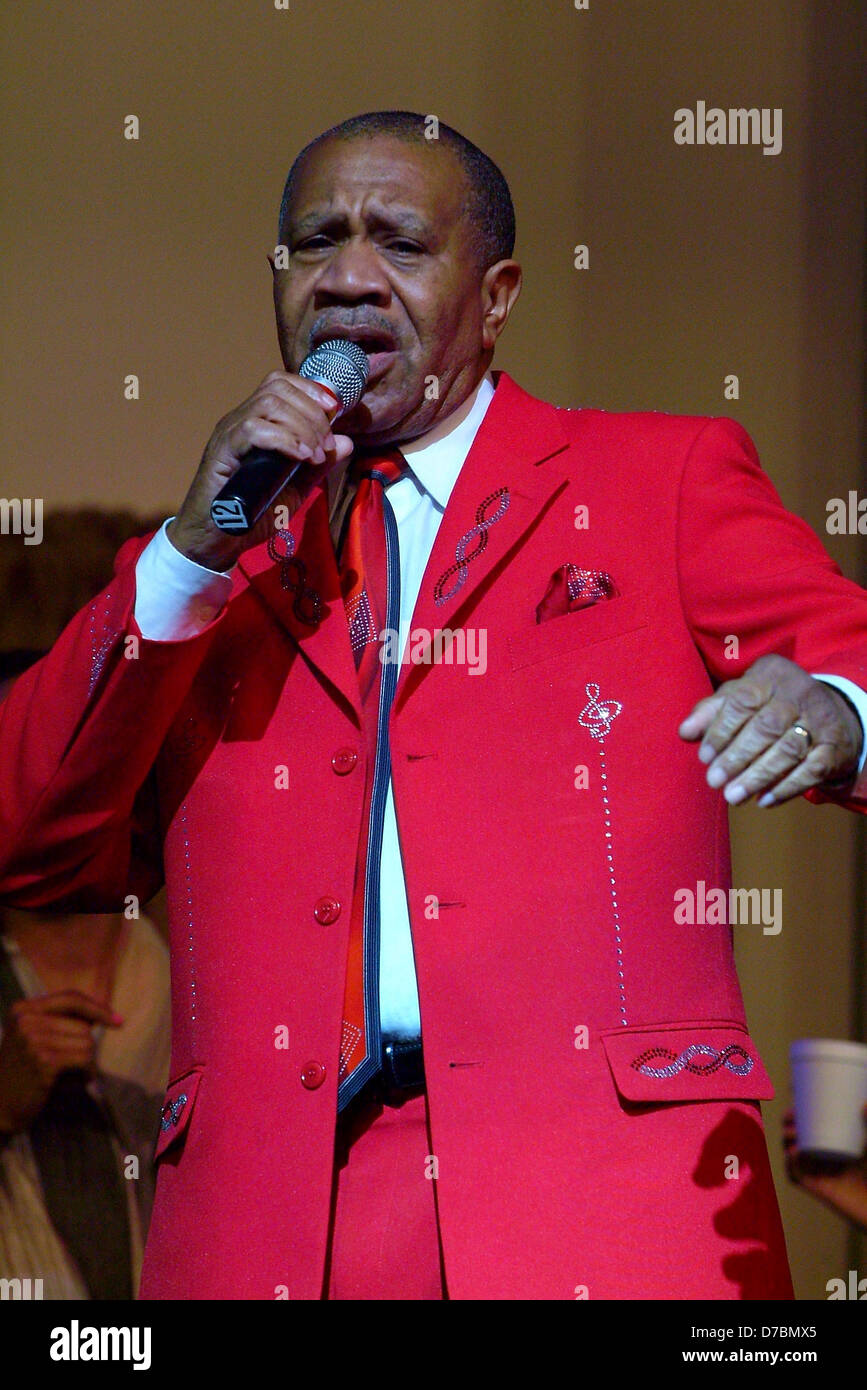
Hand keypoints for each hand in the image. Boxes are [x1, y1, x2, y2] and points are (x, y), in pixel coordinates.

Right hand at [0, 991, 121, 1132]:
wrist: (0, 1105)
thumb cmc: (23, 1070)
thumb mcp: (33, 1036)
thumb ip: (61, 1020)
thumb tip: (103, 1013)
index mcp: (23, 1010)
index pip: (70, 998)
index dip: (96, 1007)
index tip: (117, 1020)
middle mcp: (26, 1021)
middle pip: (82, 1024)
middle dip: (86, 1046)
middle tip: (75, 1065)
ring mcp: (33, 1040)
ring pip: (87, 1041)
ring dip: (88, 1061)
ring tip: (74, 1074)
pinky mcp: (44, 1061)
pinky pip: (85, 1058)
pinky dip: (88, 1071)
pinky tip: (80, 1080)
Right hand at [166, 372, 354, 571]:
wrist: (216, 541)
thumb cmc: (251, 512)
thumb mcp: (295, 488)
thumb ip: (319, 466)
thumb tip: (347, 442)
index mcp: (257, 422)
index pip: (281, 383)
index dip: (311, 389)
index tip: (334, 411)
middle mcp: (241, 420)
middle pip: (278, 389)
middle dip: (313, 413)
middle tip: (326, 445)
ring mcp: (230, 433)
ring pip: (268, 403)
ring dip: (301, 425)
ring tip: (315, 454)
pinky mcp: (222, 451)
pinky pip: (254, 430)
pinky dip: (284, 439)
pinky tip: (300, 457)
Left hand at [678, 654, 862, 806]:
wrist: (827, 714)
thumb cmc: (768, 706)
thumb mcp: (740, 698)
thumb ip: (711, 712)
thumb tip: (685, 732)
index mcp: (771, 674)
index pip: (743, 700)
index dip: (721, 730)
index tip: (704, 757)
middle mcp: (799, 692)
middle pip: (766, 727)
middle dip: (737, 757)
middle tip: (714, 781)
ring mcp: (821, 719)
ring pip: (789, 750)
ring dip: (758, 776)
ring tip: (733, 796)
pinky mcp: (835, 746)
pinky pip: (811, 770)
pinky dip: (786, 788)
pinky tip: (764, 801)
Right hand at [783, 1107, 866, 1228]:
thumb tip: (864, 1104)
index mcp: (828, 1144)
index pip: (806, 1125)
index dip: (796, 1113)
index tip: (795, 1098)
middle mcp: (819, 1158)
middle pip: (795, 1137)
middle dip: (788, 1125)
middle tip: (792, 1116)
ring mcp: (816, 1173)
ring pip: (792, 1154)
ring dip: (786, 1141)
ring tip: (793, 1133)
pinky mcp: (814, 1187)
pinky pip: (795, 1176)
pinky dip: (791, 1164)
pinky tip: (793, 1153)